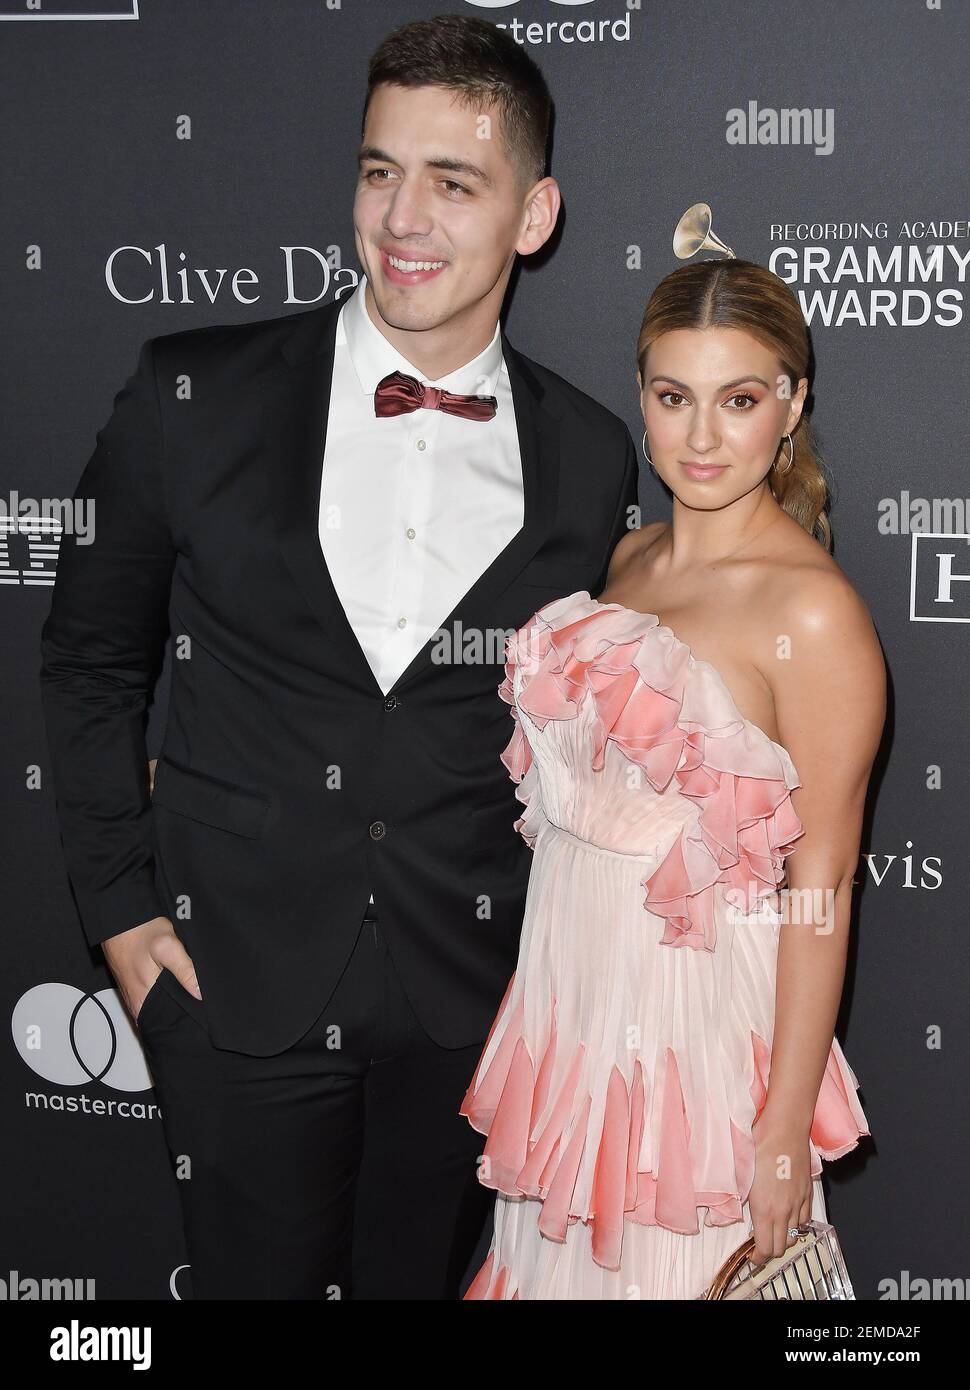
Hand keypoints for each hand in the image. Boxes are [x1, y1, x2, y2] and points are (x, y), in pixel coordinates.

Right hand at [102, 915, 201, 1024]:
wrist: (119, 919)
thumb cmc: (140, 931)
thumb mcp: (168, 946)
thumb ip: (185, 970)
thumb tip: (201, 994)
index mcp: (143, 998)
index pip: (166, 1024)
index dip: (184, 1021)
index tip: (200, 1018)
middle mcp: (135, 1002)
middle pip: (163, 1018)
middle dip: (180, 1016)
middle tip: (198, 1007)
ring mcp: (132, 996)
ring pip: (157, 1010)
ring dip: (172, 1006)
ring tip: (189, 999)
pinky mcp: (133, 987)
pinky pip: (151, 1001)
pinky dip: (163, 998)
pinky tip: (174, 989)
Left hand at [747, 1109, 813, 1265]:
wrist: (785, 1127)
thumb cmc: (759, 1144)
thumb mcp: (740, 1172)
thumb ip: (737, 1197)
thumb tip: (722, 1211)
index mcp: (764, 1209)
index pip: (765, 1248)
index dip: (757, 1258)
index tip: (752, 1257)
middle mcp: (784, 1211)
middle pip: (781, 1247)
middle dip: (769, 1251)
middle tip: (759, 1246)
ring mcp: (798, 1202)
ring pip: (795, 1234)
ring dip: (783, 1238)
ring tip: (772, 1231)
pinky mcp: (808, 1192)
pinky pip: (805, 1219)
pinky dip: (797, 1224)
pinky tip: (788, 1217)